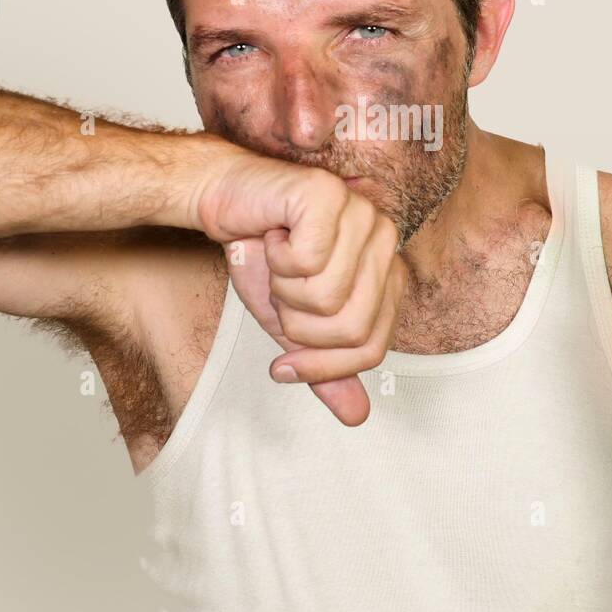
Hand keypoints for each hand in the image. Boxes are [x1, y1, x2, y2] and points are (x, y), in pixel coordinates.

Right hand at [194, 147, 406, 426]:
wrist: (225, 204)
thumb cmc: (263, 258)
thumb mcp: (292, 327)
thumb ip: (325, 367)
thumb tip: (357, 416)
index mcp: (387, 271)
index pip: (373, 347)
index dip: (325, 366)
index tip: (284, 365)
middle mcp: (385, 239)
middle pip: (352, 326)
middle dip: (299, 326)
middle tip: (280, 296)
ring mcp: (362, 213)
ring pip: (327, 295)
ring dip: (284, 290)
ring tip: (279, 260)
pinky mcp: (329, 194)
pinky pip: (307, 259)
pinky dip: (276, 257)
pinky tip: (275, 233)